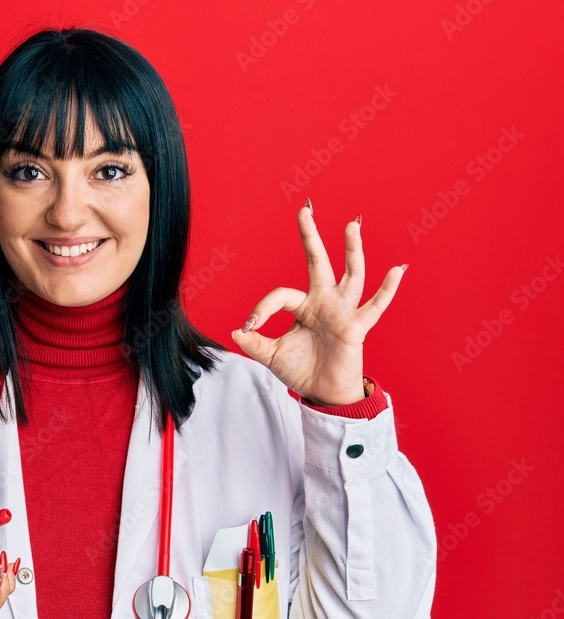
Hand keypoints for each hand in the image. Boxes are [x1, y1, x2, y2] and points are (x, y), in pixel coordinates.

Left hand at [230, 201, 405, 405]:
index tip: (249, 327)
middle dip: (310, 236)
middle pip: (317, 262)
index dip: (262, 309)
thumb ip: (254, 343)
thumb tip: (237, 331)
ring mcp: (342, 311)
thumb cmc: (301, 370)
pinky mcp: (357, 327)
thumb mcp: (271, 355)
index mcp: (303, 306)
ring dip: (352, 250)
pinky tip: (397, 269)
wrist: (322, 393)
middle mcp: (324, 302)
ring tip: (351, 225)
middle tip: (305, 209)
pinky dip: (387, 289)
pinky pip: (375, 306)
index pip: (280, 296)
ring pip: (350, 275)